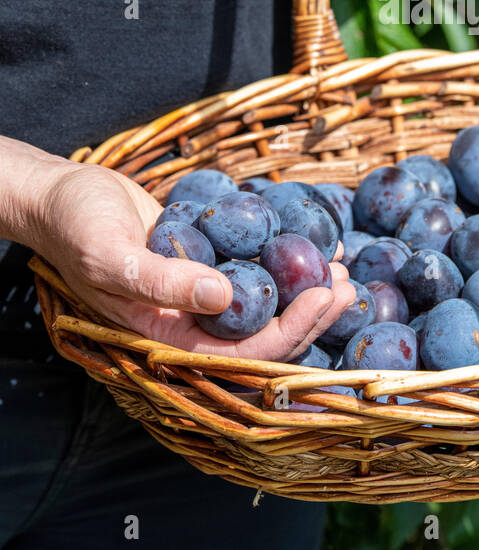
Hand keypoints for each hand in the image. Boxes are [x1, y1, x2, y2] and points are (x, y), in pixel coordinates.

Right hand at [23, 156, 354, 361]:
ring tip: (338, 264)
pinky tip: (311, 241)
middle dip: (310, 316)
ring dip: (304, 290)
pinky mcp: (206, 261)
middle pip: (264, 335)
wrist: (62, 194)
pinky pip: (254, 270)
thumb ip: (164, 281)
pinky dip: (283, 260)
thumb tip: (223, 296)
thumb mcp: (112, 256)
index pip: (242, 356)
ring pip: (265, 305)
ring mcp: (200, 293)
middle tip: (345, 284)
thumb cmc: (76, 228)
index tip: (322, 298)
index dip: (289, 333)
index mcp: (168, 338)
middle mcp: (190, 322)